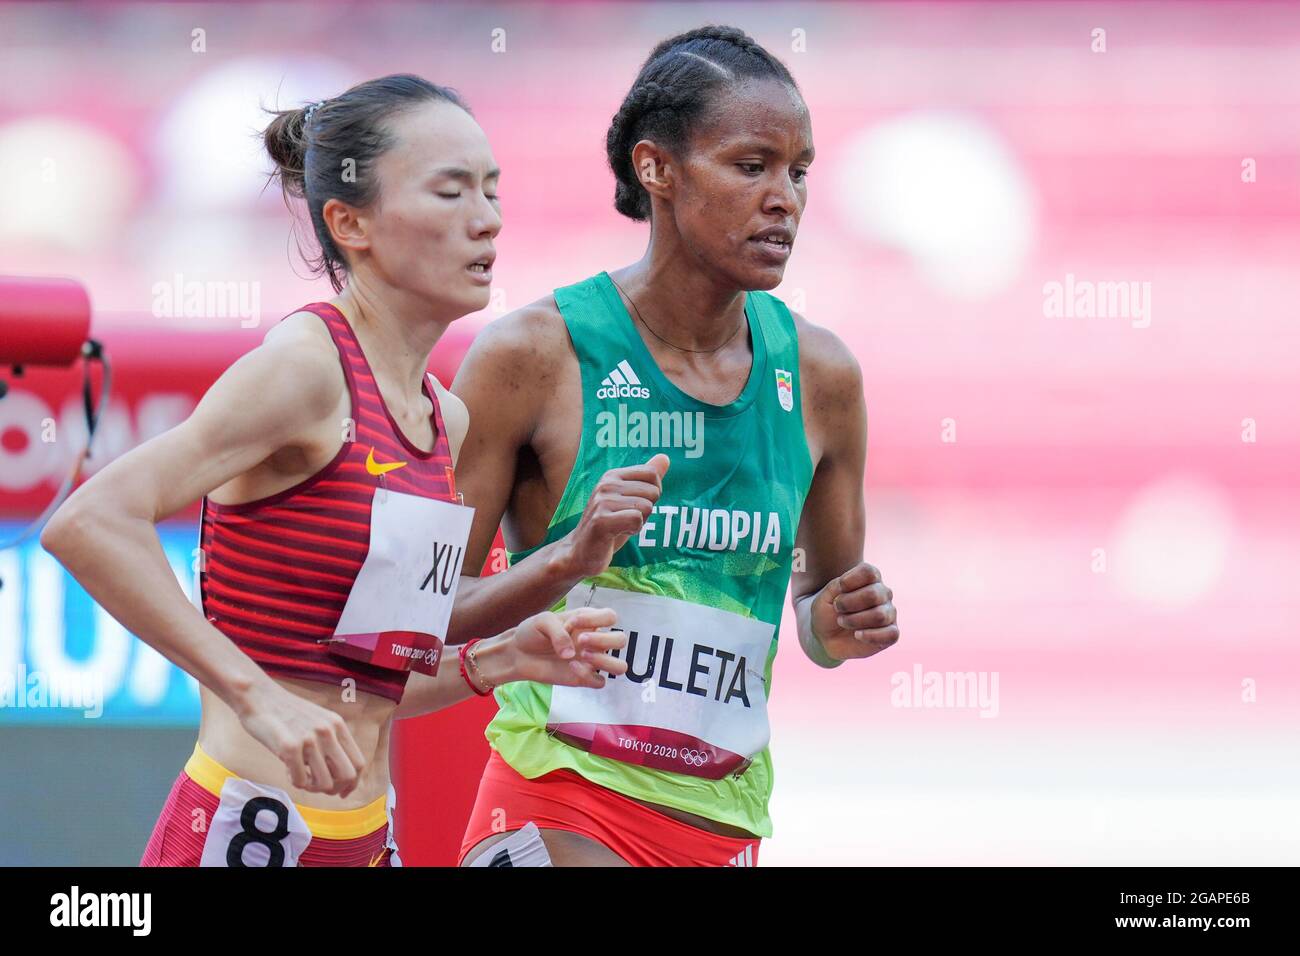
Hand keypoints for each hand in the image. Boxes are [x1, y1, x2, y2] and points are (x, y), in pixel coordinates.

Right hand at [236, 681, 367, 797]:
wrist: (257, 696)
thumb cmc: (284, 712)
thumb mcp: (317, 720)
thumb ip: (330, 741)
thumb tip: (338, 775)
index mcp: (337, 725)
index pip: (358, 763)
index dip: (353, 783)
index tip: (342, 792)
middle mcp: (327, 731)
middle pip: (347, 776)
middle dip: (335, 789)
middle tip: (317, 787)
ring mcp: (309, 739)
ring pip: (324, 783)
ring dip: (312, 787)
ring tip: (299, 775)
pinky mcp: (289, 747)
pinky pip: (300, 781)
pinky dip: (294, 782)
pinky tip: (286, 770)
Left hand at [504, 606, 627, 687]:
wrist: (517, 653)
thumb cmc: (532, 632)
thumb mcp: (542, 621)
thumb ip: (558, 632)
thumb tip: (571, 654)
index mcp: (588, 621)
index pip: (611, 616)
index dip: (598, 618)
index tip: (573, 622)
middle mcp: (594, 640)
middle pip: (621, 640)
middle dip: (603, 640)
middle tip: (580, 640)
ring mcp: (590, 661)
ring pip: (620, 666)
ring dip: (604, 660)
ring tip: (582, 655)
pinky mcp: (582, 679)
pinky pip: (600, 682)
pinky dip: (589, 675)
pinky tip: (571, 668)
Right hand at [554, 455, 669, 578]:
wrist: (582, 551)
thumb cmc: (610, 524)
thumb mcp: (629, 499)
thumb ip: (646, 478)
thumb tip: (665, 457)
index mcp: (612, 475)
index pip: (652, 474)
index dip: (652, 494)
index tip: (634, 506)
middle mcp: (606, 484)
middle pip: (653, 492)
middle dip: (646, 511)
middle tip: (624, 520)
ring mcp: (602, 502)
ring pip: (647, 507)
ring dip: (639, 523)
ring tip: (619, 527)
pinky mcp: (601, 521)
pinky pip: (637, 519)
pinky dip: (633, 530)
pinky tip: (617, 533)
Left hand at [810, 562, 897, 661]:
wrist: (825, 636)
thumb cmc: (827, 611)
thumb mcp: (826, 596)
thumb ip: (839, 586)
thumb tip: (855, 588)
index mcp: (870, 578)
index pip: (869, 572)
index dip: (851, 581)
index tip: (839, 589)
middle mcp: (883, 593)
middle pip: (873, 594)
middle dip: (849, 603)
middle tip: (838, 609)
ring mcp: (889, 613)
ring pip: (880, 615)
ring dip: (855, 620)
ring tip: (843, 622)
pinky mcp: (891, 633)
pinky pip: (892, 634)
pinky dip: (871, 636)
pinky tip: (857, 635)